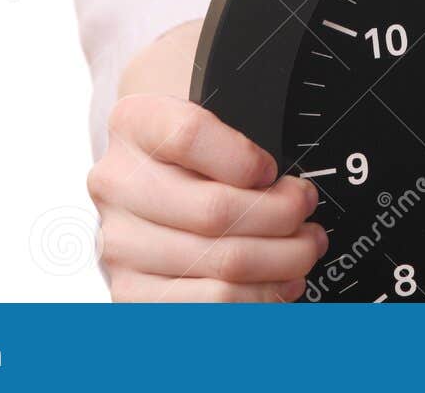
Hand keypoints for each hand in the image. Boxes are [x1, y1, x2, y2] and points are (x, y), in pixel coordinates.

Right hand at [87, 93, 328, 300]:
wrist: (149, 184)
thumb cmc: (195, 152)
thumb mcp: (211, 119)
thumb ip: (242, 133)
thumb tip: (289, 189)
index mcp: (134, 123)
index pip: (190, 136)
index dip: (243, 159)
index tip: (272, 171)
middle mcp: (117, 183)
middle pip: (215, 210)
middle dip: (282, 215)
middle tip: (307, 212)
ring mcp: (119, 242)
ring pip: (222, 263)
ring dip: (282, 260)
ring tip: (304, 248)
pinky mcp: (131, 291)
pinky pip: (210, 306)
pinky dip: (259, 298)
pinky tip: (280, 283)